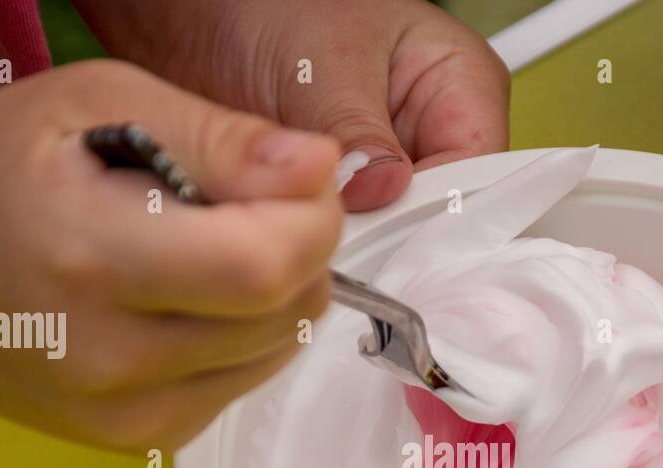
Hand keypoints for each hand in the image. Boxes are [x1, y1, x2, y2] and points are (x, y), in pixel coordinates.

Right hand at [0, 61, 341, 450]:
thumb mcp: (96, 105)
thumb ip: (218, 138)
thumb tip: (321, 170)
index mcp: (91, 257)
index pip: (262, 266)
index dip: (310, 220)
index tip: (297, 182)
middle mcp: (109, 355)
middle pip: (284, 312)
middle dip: (302, 249)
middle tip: (253, 205)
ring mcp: (125, 412)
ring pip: (278, 350)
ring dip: (278, 294)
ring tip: (206, 250)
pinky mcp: (142, 440)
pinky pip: (243, 382)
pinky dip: (245, 335)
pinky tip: (187, 301)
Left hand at [75, 0, 510, 209]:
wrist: (187, 15)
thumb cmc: (267, 3)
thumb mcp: (319, 63)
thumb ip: (356, 133)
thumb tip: (382, 191)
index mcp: (458, 88)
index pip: (476, 179)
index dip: (438, 221)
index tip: (390, 243)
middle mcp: (427, 135)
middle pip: (436, 219)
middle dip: (386, 239)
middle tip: (340, 249)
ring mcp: (381, 171)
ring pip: (388, 238)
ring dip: (346, 248)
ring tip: (307, 244)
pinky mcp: (336, 198)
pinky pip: (343, 241)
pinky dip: (316, 248)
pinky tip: (291, 246)